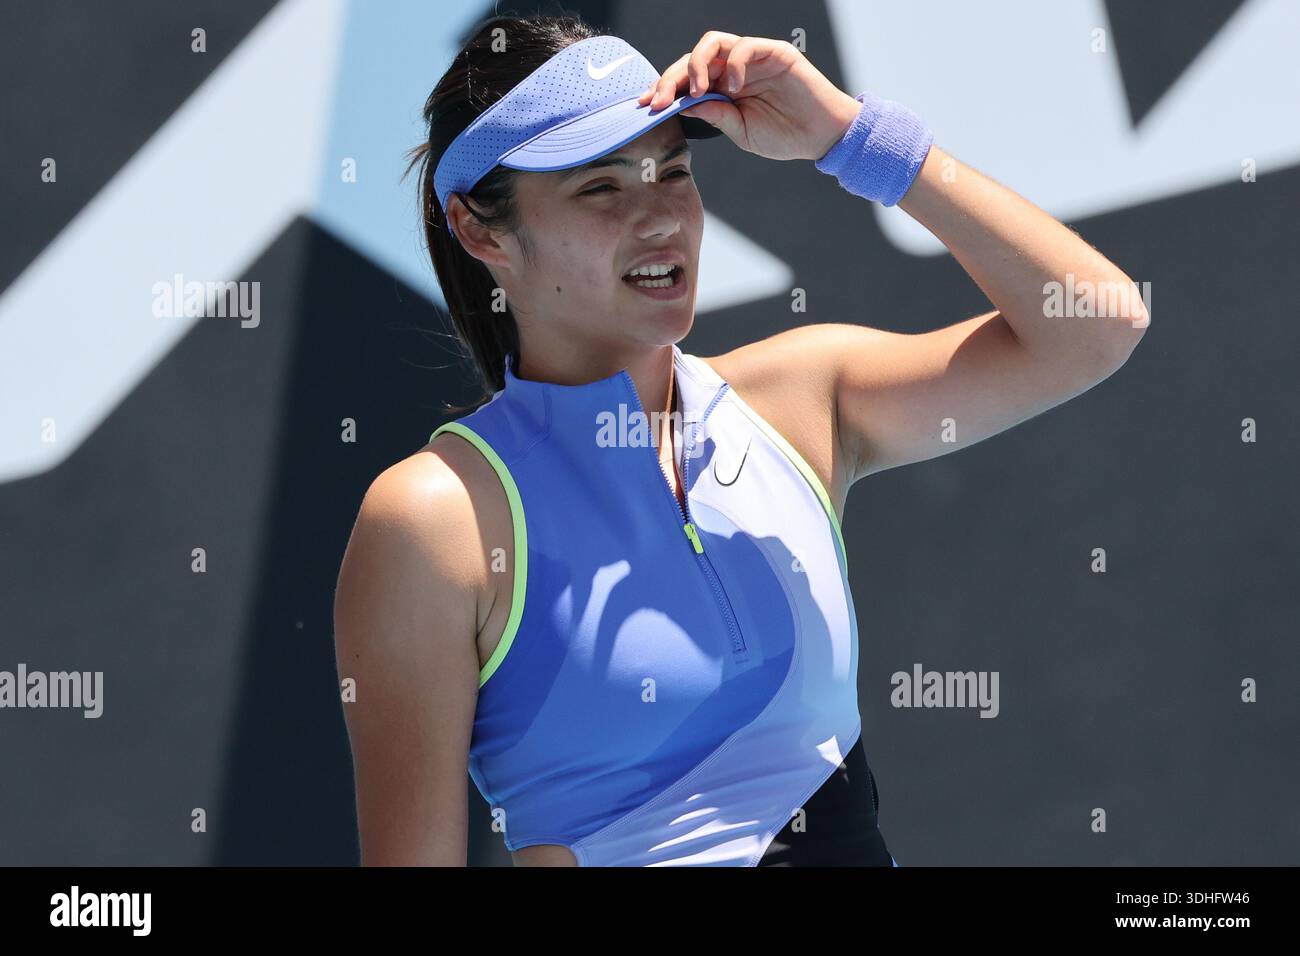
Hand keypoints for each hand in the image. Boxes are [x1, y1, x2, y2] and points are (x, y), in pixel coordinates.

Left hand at [637, 32, 862, 161]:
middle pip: (690, 60)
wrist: (821, 136)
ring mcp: (751, 59)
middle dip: (669, 79)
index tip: (644, 105)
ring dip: (696, 66)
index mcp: (721, 90)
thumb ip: (716, 116)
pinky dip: (734, 64)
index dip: (663, 89)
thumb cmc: (784, 136)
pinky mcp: (772, 52)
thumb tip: (684, 106)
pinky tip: (735, 88)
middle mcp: (732, 70)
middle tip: (659, 101)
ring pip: (712, 44)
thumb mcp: (741, 132)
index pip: (685, 81)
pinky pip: (744, 47)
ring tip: (698, 91)